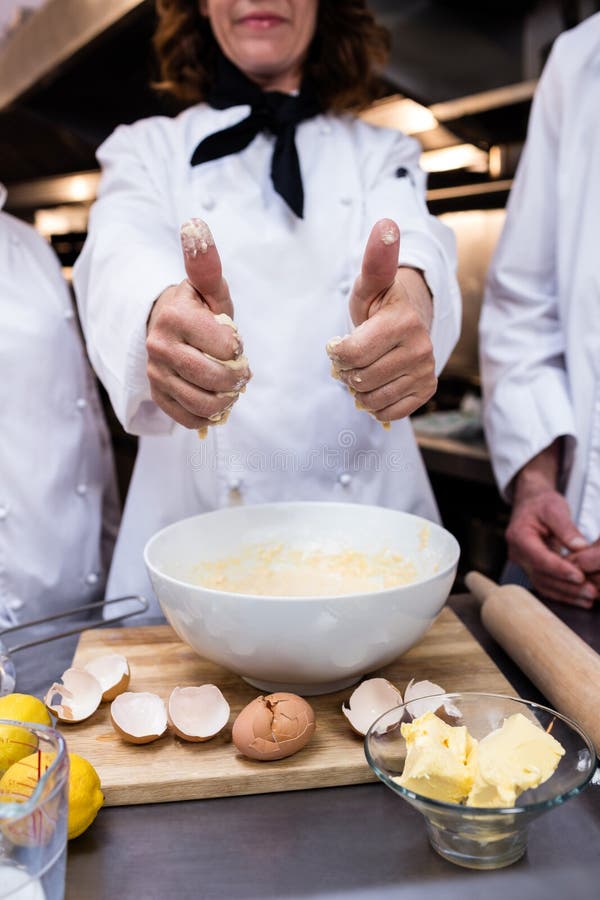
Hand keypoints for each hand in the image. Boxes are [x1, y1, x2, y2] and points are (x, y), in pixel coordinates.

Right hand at [146, 219, 250, 429]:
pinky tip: (213, 399)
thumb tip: (195, 223)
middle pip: (217, 379)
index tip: (233, 341)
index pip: (228, 348)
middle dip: (237, 378)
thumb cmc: (197, 308)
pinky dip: (209, 415)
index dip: (239, 348)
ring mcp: (155, 374)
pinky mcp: (157, 396)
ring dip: (227, 399)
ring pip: (205, 404)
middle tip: (239, 370)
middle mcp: (159, 346)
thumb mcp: (209, 287)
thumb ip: (206, 263)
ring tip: (229, 387)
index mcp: (175, 316)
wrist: (166, 328)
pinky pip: (190, 420)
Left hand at [326, 219, 435, 422]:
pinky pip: (388, 412)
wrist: (409, 319)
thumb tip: (386, 224)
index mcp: (403, 321)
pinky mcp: (427, 390)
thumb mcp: (370, 281)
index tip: (341, 341)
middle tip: (357, 354)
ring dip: (360, 388)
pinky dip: (376, 403)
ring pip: (372, 399)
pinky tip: (379, 383)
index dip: (337, 352)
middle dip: (348, 370)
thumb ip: (376, 259)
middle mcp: (421, 348)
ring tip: (367, 368)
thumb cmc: (380, 302)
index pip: (351, 355)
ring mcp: (426, 371)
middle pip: (359, 379)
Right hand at [506, 444, 595, 606]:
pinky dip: (563, 593)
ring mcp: (523, 563)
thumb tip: (580, 547)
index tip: (580, 576)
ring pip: (544, 584)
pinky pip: (546, 585)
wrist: (530, 504)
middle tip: (591, 591)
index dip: (559, 569)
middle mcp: (517, 553)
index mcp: (519, 536)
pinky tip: (580, 598)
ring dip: (567, 594)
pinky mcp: (532, 569)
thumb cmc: (541, 504)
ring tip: (590, 598)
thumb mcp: (555, 508)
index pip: (539, 558)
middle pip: (542, 575)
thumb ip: (566, 527)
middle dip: (567, 586)